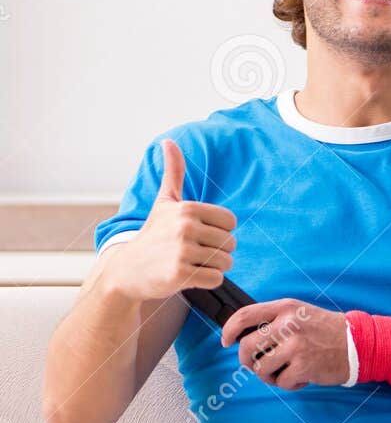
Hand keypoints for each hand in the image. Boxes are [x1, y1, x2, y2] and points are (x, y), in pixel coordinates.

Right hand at [103, 139, 236, 304]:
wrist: (128, 270)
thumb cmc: (152, 236)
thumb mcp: (163, 202)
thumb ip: (173, 173)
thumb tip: (168, 141)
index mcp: (187, 208)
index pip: (231, 222)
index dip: (220, 231)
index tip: (200, 235)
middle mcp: (185, 227)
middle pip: (230, 244)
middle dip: (218, 252)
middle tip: (195, 253)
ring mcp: (182, 251)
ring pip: (225, 262)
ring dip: (214, 267)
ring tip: (192, 264)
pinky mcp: (181, 274)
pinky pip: (216, 279)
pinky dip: (207, 281)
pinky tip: (189, 276)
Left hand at [220, 297, 349, 390]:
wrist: (356, 344)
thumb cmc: (325, 330)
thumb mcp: (299, 313)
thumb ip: (274, 319)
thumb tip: (244, 336)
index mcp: (284, 308)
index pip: (245, 315)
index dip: (229, 330)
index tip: (225, 341)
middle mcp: (287, 325)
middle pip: (246, 347)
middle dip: (247, 360)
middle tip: (257, 364)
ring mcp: (295, 346)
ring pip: (261, 368)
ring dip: (269, 375)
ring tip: (284, 371)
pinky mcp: (303, 366)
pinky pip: (281, 382)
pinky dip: (289, 384)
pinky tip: (301, 376)